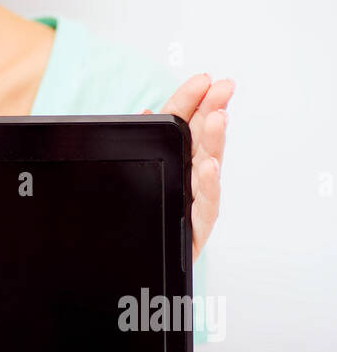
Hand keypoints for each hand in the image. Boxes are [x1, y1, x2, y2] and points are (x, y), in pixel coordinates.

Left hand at [141, 73, 234, 263]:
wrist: (128, 274)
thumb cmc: (137, 221)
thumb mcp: (132, 175)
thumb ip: (143, 145)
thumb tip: (148, 113)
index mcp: (173, 161)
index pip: (181, 123)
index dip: (190, 100)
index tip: (204, 78)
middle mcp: (188, 180)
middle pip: (201, 140)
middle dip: (212, 111)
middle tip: (223, 88)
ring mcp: (195, 204)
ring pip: (208, 169)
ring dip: (214, 142)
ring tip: (218, 118)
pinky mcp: (196, 231)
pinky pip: (204, 207)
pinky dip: (207, 185)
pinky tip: (209, 166)